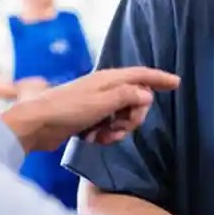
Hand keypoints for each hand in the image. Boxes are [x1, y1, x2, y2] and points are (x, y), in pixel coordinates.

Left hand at [0, 67, 179, 151]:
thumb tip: (147, 94)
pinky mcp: (89, 119)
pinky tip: (91, 139)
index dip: (159, 79)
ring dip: (117, 130)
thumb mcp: (100, 103)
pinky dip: (105, 135)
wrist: (37, 124)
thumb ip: (126, 97)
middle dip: (132, 118)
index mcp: (108, 79)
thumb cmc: (67, 109)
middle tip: (119, 127)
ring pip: (122, 117)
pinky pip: (109, 127)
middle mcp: (104, 88)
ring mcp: (96, 104)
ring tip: (100, 135)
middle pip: (135, 101)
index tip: (176, 83)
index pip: (140, 75)